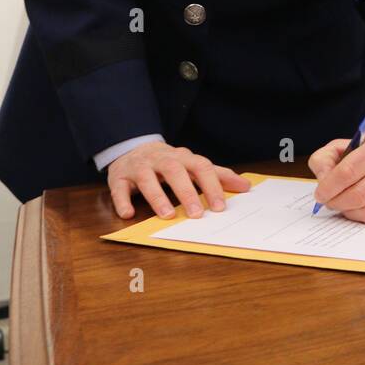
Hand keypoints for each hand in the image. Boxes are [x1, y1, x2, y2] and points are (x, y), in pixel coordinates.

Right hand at [106, 142, 251, 219]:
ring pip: (147, 178)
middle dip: (186, 192)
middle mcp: (161, 159)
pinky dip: (123, 201)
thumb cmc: (168, 162)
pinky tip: (128, 214)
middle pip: (174, 171)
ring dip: (157, 197)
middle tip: (197, 214)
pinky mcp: (119, 176)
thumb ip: (217, 175)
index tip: (221, 207)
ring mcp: (139, 167)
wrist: (132, 148)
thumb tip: (245, 186)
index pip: (200, 167)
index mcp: (182, 157)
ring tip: (167, 216)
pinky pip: (119, 188)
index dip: (211, 185)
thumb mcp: (192, 165)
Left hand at [307, 132, 364, 221]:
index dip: (329, 187)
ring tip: (342, 204)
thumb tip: (322, 182)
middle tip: (328, 202)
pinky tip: (358, 206)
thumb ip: (324, 160)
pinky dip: (362, 215)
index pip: (348, 172)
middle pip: (359, 195)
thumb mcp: (343, 146)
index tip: (320, 194)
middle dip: (337, 202)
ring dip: (348, 212)